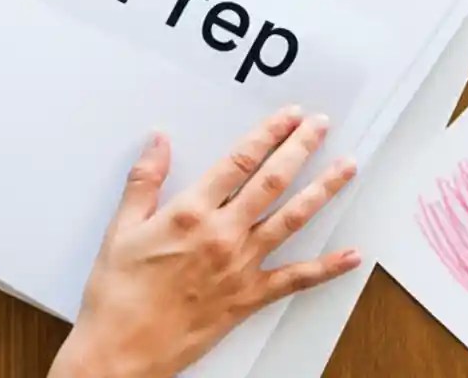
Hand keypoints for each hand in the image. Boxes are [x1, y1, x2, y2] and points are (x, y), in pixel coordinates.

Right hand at [49, 108, 360, 377]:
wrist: (121, 352)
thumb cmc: (117, 295)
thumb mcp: (121, 230)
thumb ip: (145, 181)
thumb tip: (158, 141)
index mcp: (190, 213)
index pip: (239, 161)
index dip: (267, 134)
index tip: (288, 116)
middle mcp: (223, 235)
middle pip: (272, 181)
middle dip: (300, 148)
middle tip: (320, 125)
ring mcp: (241, 266)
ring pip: (292, 219)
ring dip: (323, 190)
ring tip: (346, 167)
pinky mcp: (249, 298)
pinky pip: (296, 279)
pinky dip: (327, 267)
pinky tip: (351, 254)